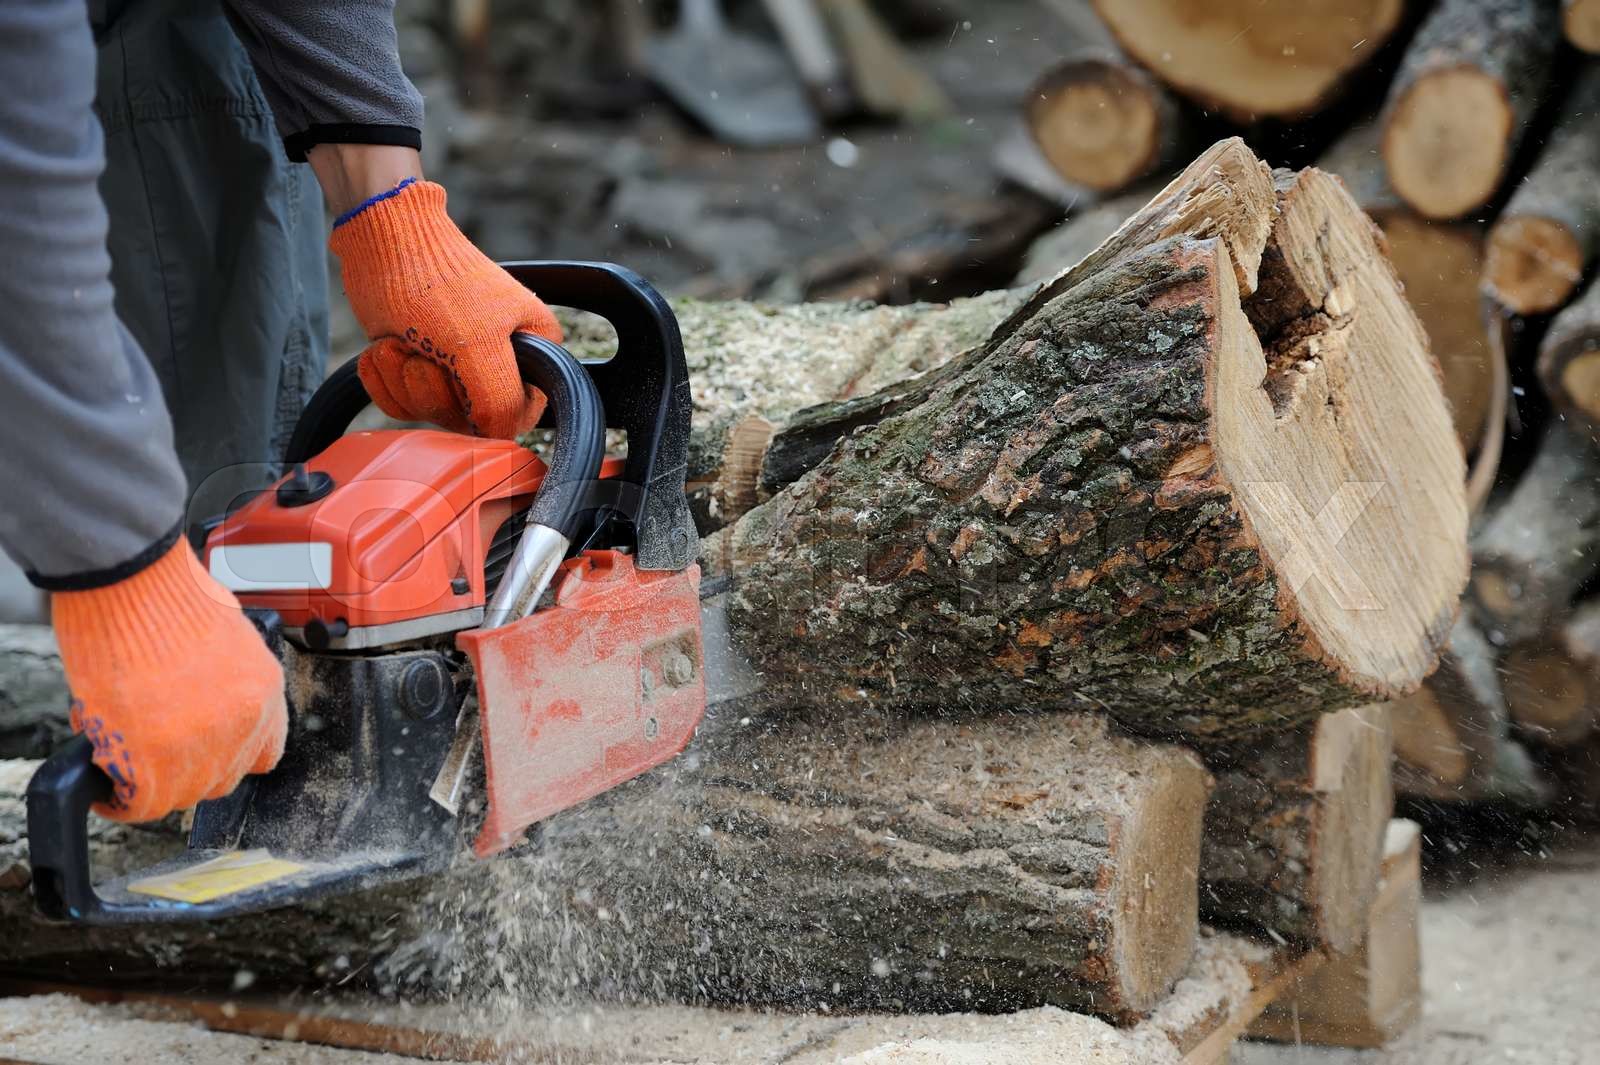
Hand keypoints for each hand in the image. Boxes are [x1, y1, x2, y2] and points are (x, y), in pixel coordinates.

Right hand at [52, 541, 286, 821]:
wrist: (130, 583)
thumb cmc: (163, 595)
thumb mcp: (221, 637)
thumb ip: (220, 683)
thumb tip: (194, 708)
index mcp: (263, 690)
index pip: (263, 752)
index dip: (227, 756)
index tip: (201, 752)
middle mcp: (244, 722)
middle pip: (218, 779)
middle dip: (182, 770)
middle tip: (147, 750)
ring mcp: (203, 745)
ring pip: (178, 795)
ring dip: (146, 781)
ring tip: (118, 750)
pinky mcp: (156, 760)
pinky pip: (138, 802)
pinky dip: (116, 797)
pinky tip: (104, 781)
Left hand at [328, 176, 562, 438]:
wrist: (381, 238)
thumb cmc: (435, 280)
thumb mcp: (476, 345)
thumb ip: (499, 401)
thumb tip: (498, 435)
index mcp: (536, 351)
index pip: (518, 416)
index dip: (482, 412)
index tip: (459, 382)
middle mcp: (502, 362)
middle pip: (468, 419)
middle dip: (430, 389)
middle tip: (420, 351)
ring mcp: (457, 366)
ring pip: (429, 412)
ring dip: (401, 379)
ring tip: (399, 340)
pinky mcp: (418, 365)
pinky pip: (401, 403)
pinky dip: (383, 378)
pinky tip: (383, 347)